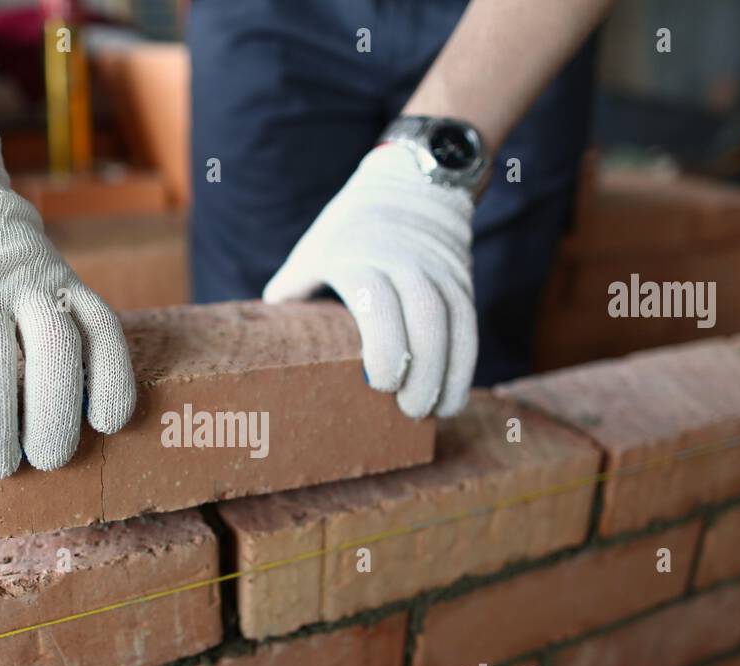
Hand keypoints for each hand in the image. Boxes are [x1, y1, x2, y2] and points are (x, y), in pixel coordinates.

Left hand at [264, 145, 476, 417]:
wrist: (413, 178)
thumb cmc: (352, 224)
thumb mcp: (318, 244)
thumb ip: (294, 282)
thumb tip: (269, 315)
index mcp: (359, 255)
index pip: (377, 301)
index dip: (384, 345)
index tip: (380, 384)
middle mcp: (404, 260)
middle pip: (423, 317)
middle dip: (422, 370)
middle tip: (409, 412)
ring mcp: (438, 269)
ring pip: (453, 323)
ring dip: (448, 373)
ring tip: (435, 412)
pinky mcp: (461, 278)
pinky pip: (469, 323)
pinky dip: (465, 363)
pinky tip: (453, 396)